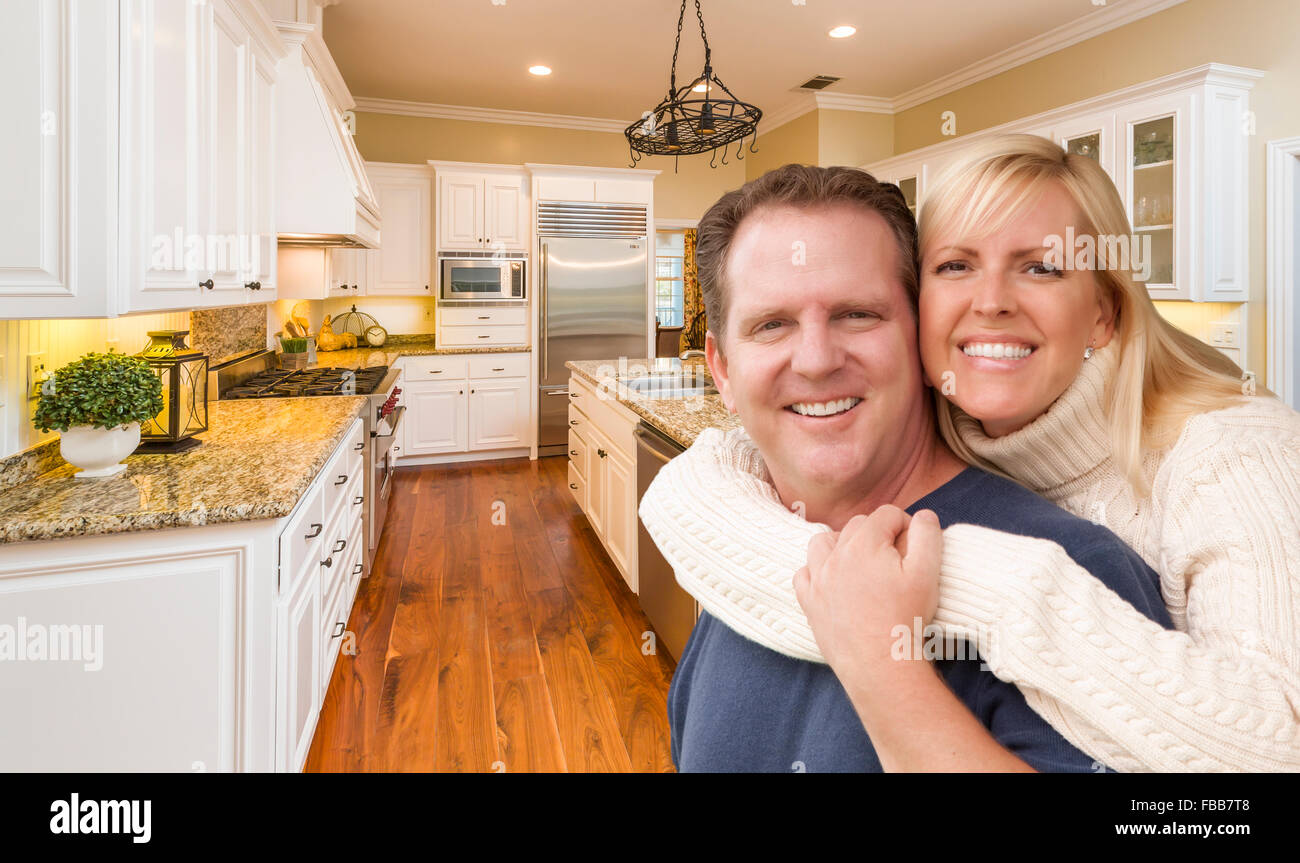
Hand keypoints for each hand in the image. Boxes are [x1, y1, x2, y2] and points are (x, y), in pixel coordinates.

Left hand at [793, 506, 943, 688]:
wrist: (880, 665)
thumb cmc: (906, 618)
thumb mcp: (927, 573)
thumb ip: (927, 536)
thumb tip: (923, 516)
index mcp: (865, 544)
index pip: (886, 514)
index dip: (905, 524)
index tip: (914, 544)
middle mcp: (835, 556)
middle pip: (856, 526)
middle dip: (877, 533)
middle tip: (895, 558)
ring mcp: (818, 579)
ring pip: (822, 542)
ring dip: (841, 544)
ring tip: (860, 561)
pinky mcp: (809, 602)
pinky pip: (804, 574)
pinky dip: (816, 571)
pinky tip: (832, 581)